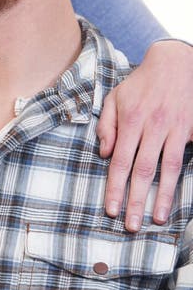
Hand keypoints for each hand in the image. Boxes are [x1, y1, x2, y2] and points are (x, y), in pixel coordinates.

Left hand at [98, 40, 192, 229]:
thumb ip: (107, 126)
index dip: (115, 187)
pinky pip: (185, 159)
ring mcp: (174, 129)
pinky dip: (183, 179)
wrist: (174, 64)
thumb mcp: (115, 98)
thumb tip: (105, 154)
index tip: (111, 209)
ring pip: (168, 169)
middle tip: (131, 226)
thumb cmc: (140, 84)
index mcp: (131, 120)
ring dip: (163, 197)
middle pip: (143, 171)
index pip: (120, 161)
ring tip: (157, 219)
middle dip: (136, 201)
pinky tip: (176, 197)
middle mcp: (153, 127)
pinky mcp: (189, 131)